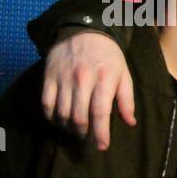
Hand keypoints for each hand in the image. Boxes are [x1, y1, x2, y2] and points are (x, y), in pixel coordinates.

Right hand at [41, 31, 135, 149]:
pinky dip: (51, 116)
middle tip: (89, 139)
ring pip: (62, 112)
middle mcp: (82, 79)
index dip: (101, 133)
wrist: (83, 31)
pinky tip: (58, 121)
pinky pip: (46, 103)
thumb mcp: (124, 75)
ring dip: (68, 127)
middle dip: (84, 133)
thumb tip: (130, 123)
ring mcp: (63, 77)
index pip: (100, 112)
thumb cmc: (108, 57)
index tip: (102, 146)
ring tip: (76, 131)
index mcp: (105, 79)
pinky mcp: (48, 76)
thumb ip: (127, 99)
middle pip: (79, 116)